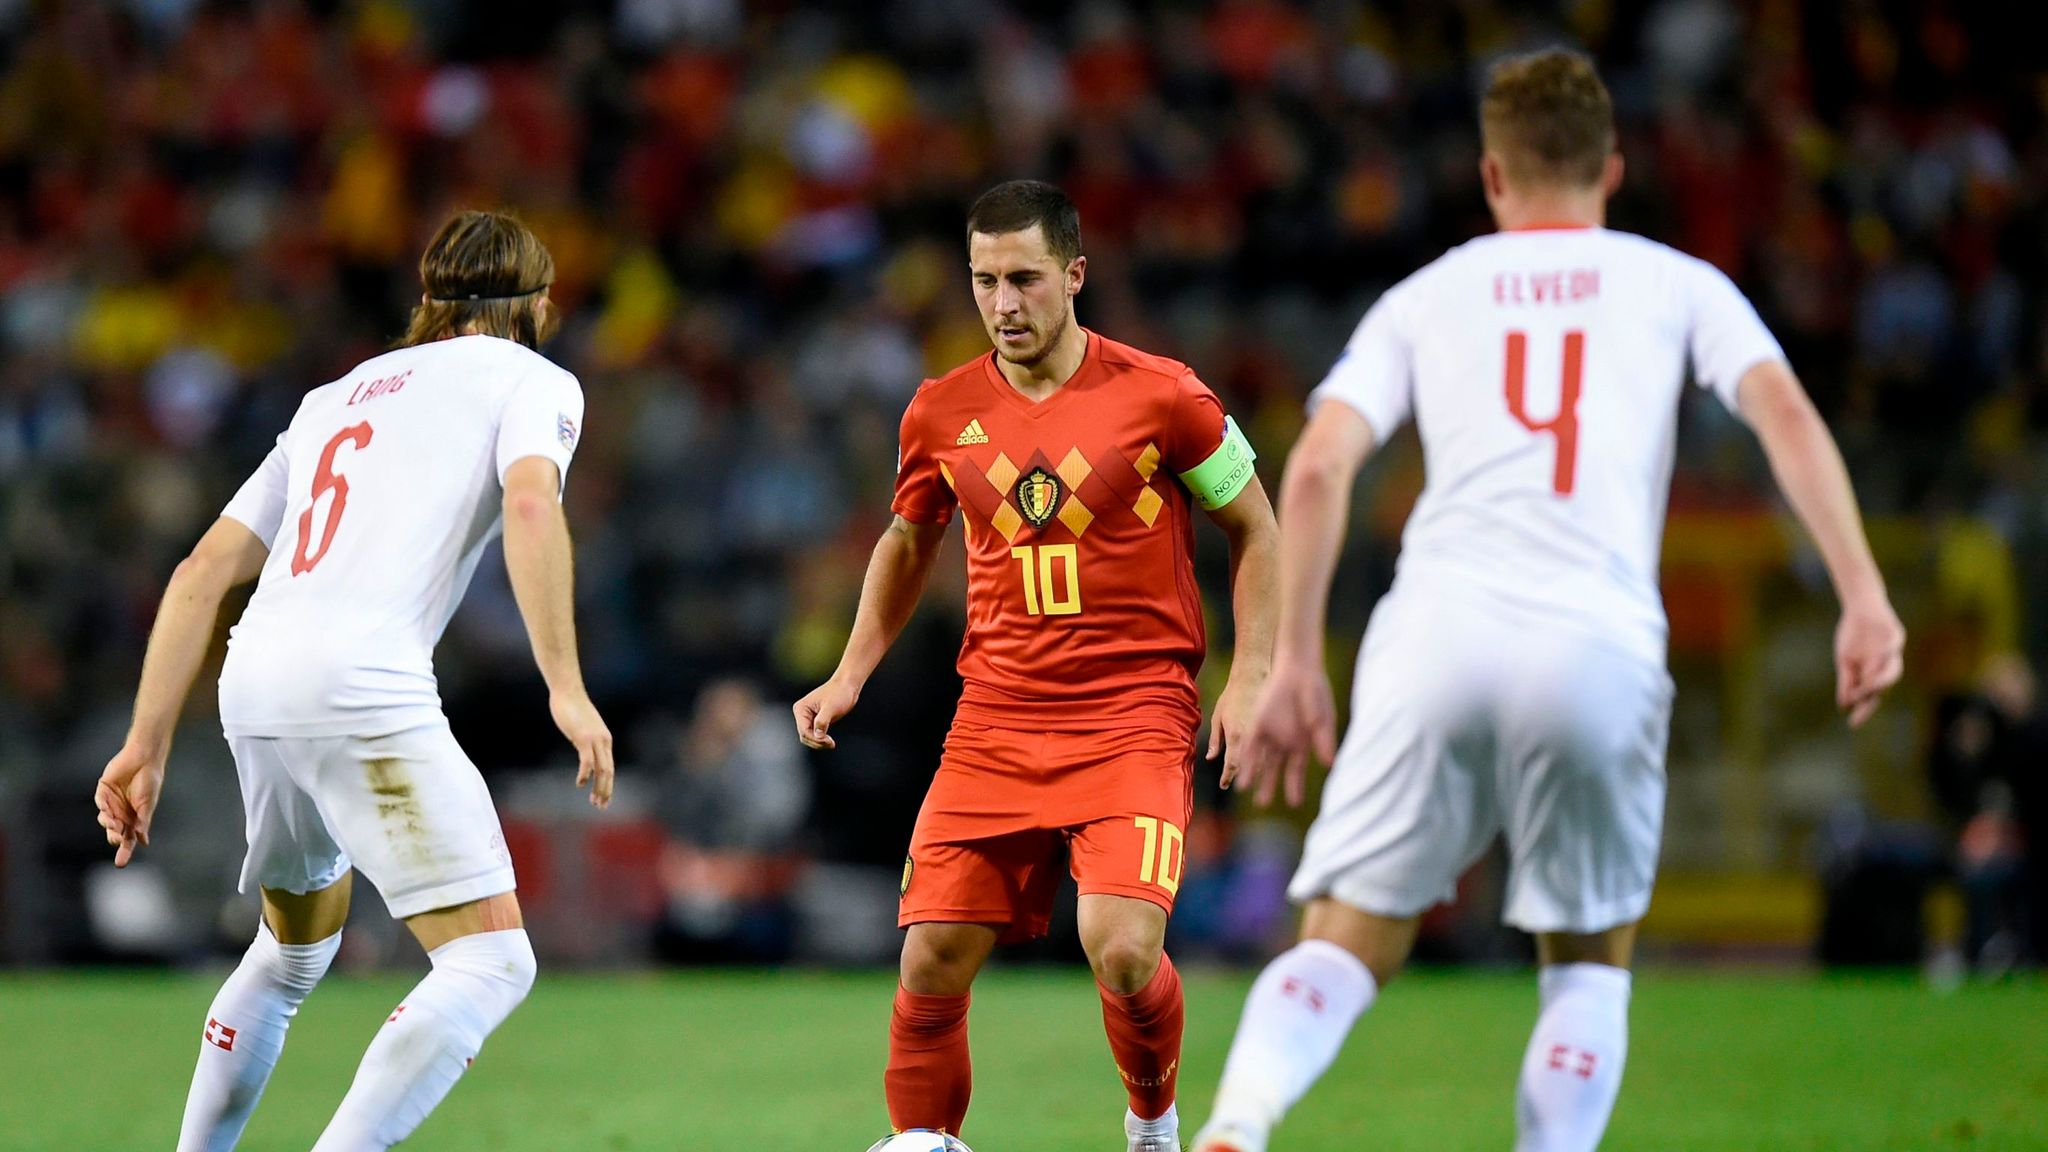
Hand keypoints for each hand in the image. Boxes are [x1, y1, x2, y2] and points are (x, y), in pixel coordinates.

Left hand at [96, 742, 166, 867]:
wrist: (145, 758)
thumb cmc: (150, 781)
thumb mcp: (148, 804)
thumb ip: (143, 822)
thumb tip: (143, 842)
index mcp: (134, 818)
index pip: (128, 838)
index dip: (125, 851)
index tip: (121, 864)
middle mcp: (122, 812)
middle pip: (114, 832)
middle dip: (114, 838)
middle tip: (117, 839)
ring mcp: (112, 802)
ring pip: (105, 819)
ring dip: (108, 823)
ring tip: (114, 823)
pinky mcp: (103, 790)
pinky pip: (100, 802)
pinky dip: (103, 808)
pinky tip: (108, 810)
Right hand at [551, 691, 614, 807]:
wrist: (568, 692)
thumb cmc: (572, 708)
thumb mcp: (582, 728)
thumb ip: (585, 741)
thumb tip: (583, 751)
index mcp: (605, 740)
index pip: (610, 767)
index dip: (608, 785)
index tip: (603, 799)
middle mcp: (603, 741)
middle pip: (609, 771)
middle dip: (606, 790)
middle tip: (602, 806)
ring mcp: (594, 739)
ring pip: (602, 769)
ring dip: (599, 787)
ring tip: (595, 801)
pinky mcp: (583, 737)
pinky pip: (587, 760)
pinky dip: (585, 774)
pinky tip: (580, 783)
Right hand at [793, 676, 859, 749]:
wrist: (847, 686)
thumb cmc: (839, 693)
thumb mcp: (831, 708)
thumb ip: (822, 721)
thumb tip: (818, 736)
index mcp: (801, 709)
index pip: (804, 731)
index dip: (815, 739)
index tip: (829, 741)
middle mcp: (801, 713)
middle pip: (805, 736)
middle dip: (817, 742)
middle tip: (831, 744)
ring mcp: (808, 717)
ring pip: (809, 737)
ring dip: (819, 742)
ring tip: (831, 743)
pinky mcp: (815, 720)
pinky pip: (815, 734)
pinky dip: (821, 739)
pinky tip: (830, 741)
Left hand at [1208, 668, 1266, 791]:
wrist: (1253, 674)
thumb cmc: (1232, 695)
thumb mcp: (1218, 716)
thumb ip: (1216, 739)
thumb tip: (1211, 758)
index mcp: (1235, 735)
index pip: (1232, 765)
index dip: (1227, 777)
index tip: (1223, 785)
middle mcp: (1251, 737)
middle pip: (1249, 766)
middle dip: (1242, 777)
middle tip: (1237, 785)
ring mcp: (1265, 732)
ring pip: (1263, 760)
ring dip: (1256, 771)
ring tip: (1251, 779)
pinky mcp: (1273, 726)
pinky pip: (1271, 748)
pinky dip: (1266, 757)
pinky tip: (1263, 761)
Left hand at [1235, 657, 1336, 806]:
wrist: (1299, 671)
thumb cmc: (1315, 695)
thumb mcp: (1321, 720)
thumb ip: (1323, 741)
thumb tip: (1329, 764)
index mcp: (1302, 744)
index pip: (1296, 771)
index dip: (1294, 787)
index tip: (1293, 803)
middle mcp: (1285, 742)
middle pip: (1275, 769)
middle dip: (1269, 786)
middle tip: (1262, 805)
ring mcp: (1271, 733)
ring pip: (1260, 760)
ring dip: (1253, 774)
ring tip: (1244, 791)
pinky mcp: (1259, 723)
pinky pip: (1251, 745)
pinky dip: (1247, 758)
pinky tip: (1241, 770)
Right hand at [1836, 597, 1904, 727]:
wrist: (1861, 606)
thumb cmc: (1854, 634)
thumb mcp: (1846, 660)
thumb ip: (1847, 681)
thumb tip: (1844, 705)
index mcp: (1874, 673)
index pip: (1871, 696)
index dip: (1864, 710)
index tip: (1853, 724)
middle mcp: (1886, 665)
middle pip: (1884, 686)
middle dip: (1872, 695)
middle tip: (1859, 701)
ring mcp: (1892, 651)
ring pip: (1893, 670)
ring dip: (1881, 679)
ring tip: (1868, 684)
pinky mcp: (1896, 635)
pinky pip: (1894, 644)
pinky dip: (1889, 650)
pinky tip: (1883, 653)